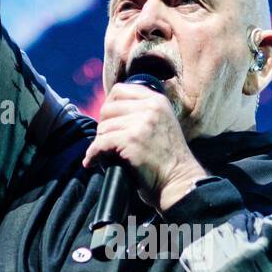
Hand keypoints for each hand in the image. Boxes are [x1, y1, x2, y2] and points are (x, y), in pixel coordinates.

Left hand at [81, 84, 207, 210]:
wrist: (179, 181)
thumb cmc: (170, 159)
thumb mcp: (163, 124)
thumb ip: (144, 112)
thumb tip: (113, 110)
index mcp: (157, 101)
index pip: (120, 90)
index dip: (109, 105)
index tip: (108, 120)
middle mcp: (150, 108)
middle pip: (108, 108)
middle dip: (104, 125)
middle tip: (107, 140)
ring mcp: (140, 123)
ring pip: (103, 127)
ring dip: (100, 142)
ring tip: (105, 154)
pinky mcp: (131, 140)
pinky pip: (100, 143)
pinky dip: (93, 155)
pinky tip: (92, 162)